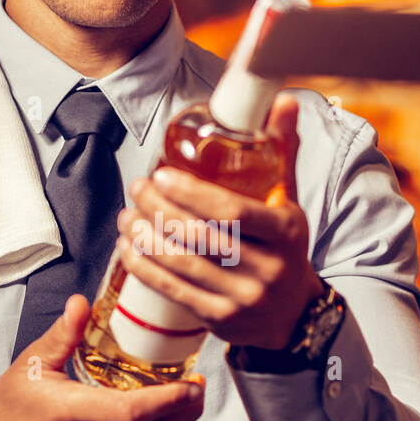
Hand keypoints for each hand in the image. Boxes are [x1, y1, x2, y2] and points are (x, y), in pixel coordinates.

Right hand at [0, 295, 204, 420]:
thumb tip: (82, 304)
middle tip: (196, 391)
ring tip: (182, 403)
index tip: (191, 385)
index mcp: (66, 413)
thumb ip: (63, 334)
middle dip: (179, 414)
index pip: (131, 411)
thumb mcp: (31, 364)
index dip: (169, 400)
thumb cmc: (6, 410)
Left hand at [116, 94, 324, 349]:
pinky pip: (175, 292)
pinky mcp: (222, 320)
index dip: (192, 194)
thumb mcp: (289, 202)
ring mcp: (244, 298)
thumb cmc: (284, 248)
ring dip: (145, 238)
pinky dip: (146, 269)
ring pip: (183, 264)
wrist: (293, 313)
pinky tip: (128, 250)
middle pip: (201, 236)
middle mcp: (268, 268)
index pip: (234, 212)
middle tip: (137, 188)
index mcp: (286, 233)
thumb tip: (282, 100)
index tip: (162, 175)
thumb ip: (281, 152)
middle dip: (159, 209)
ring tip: (126, 216)